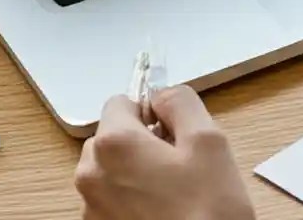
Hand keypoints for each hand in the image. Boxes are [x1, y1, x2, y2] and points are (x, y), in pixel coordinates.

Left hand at [74, 86, 254, 219]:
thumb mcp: (210, 141)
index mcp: (115, 144)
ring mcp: (91, 208)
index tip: (173, 130)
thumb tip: (165, 94)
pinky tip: (162, 211)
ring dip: (134, 171)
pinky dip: (131, 198)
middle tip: (179, 161)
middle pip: (110, 136)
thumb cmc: (207, 211)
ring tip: (173, 191)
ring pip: (110, 170)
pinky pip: (111, 199)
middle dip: (140, 141)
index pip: (120, 101)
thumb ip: (182, 103)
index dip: (151, 111)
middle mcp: (91, 174)